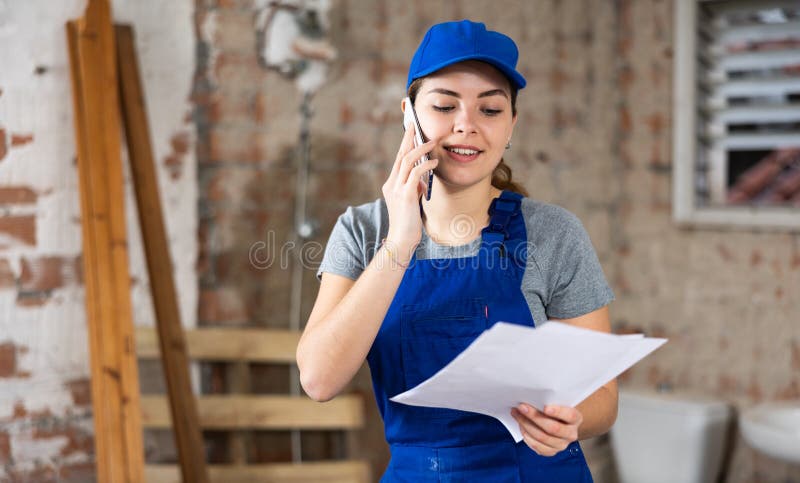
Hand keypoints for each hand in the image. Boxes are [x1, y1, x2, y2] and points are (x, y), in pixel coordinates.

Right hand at [381, 123, 437, 259]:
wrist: (402, 240)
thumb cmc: (408, 223)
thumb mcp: (411, 201)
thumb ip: (414, 188)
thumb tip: (422, 179)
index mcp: (391, 185)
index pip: (398, 160)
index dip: (404, 144)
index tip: (411, 131)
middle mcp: (391, 185)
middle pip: (400, 155)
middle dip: (408, 139)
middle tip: (415, 125)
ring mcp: (397, 189)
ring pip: (407, 161)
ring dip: (420, 149)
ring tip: (432, 142)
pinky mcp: (405, 195)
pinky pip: (416, 174)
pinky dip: (425, 165)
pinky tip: (434, 162)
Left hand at [511, 403, 581, 456]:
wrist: (562, 422)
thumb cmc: (558, 408)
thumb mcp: (559, 402)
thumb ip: (551, 400)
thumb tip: (532, 396)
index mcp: (576, 419)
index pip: (570, 416)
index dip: (558, 412)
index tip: (545, 407)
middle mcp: (571, 434)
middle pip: (552, 428)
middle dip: (534, 416)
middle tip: (522, 407)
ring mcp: (561, 444)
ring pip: (542, 437)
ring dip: (526, 425)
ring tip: (516, 414)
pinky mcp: (551, 451)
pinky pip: (537, 446)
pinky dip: (527, 436)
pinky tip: (521, 426)